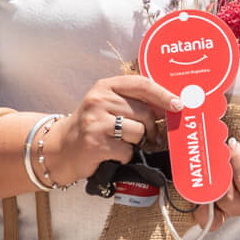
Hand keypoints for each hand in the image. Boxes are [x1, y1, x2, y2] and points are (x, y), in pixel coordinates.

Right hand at [47, 74, 182, 184]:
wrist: (61, 149)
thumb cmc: (92, 126)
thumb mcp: (108, 106)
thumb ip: (134, 102)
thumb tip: (170, 106)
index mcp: (105, 86)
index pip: (141, 84)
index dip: (163, 94)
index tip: (178, 104)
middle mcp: (98, 100)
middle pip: (144, 112)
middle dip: (151, 128)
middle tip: (148, 136)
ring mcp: (95, 121)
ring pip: (138, 132)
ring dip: (136, 142)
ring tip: (123, 143)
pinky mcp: (95, 143)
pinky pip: (127, 150)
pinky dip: (125, 155)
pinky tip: (112, 153)